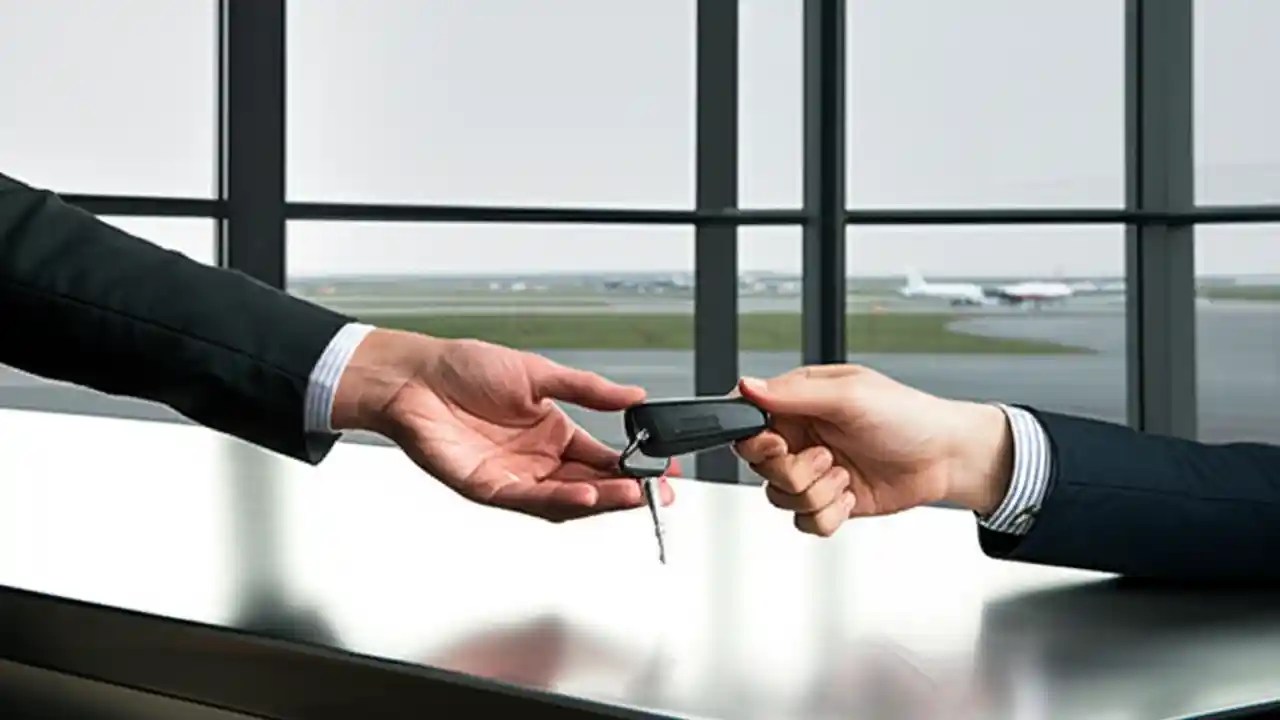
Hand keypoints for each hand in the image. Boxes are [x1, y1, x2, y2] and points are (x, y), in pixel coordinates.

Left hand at [330, 329, 674, 521]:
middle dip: (625, 491)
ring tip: (630, 495)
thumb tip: (634, 397)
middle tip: (657, 493)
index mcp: (552, 433)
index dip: (634, 467)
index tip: (661, 470)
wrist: (415, 376)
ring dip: (600, 501)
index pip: (602, 458)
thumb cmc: (463, 370)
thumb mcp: (539, 373)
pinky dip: (560, 500)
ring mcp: (513, 477)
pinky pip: (530, 500)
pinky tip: (586, 496)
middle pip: (590, 484)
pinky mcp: (487, 488)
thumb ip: (588, 390)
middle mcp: (536, 460)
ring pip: (565, 499)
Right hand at [732, 365, 1012, 535]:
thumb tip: (747, 385)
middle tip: (826, 458)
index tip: (778, 444)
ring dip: (816, 493)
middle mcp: (804, 438)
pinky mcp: (831, 502)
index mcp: (800, 404)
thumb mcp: (849, 395)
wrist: (947, 458)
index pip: (750, 424)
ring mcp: (816, 472)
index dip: (756, 441)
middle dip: (794, 471)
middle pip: (762, 468)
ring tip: (845, 474)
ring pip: (781, 499)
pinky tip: (851, 494)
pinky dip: (829, 514)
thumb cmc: (909, 417)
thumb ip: (793, 393)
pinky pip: (806, 522)